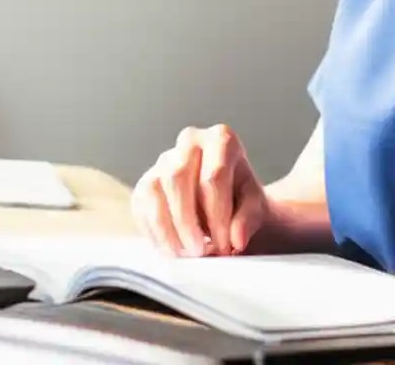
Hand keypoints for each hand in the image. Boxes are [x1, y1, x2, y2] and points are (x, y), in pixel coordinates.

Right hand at [132, 124, 269, 257]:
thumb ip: (248, 219)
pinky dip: (154, 233)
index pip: (213, 176)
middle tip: (200, 251)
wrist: (227, 200)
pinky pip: (141, 205)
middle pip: (178, 178)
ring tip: (186, 255)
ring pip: (154, 190)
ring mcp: (164, 159)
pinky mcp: (145, 182)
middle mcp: (189, 141)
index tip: (225, 245)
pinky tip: (171, 250)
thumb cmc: (241, 199)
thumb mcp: (254, 207)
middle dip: (187, 221)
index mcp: (221, 139)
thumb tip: (237, 238)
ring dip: (167, 229)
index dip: (218, 215)